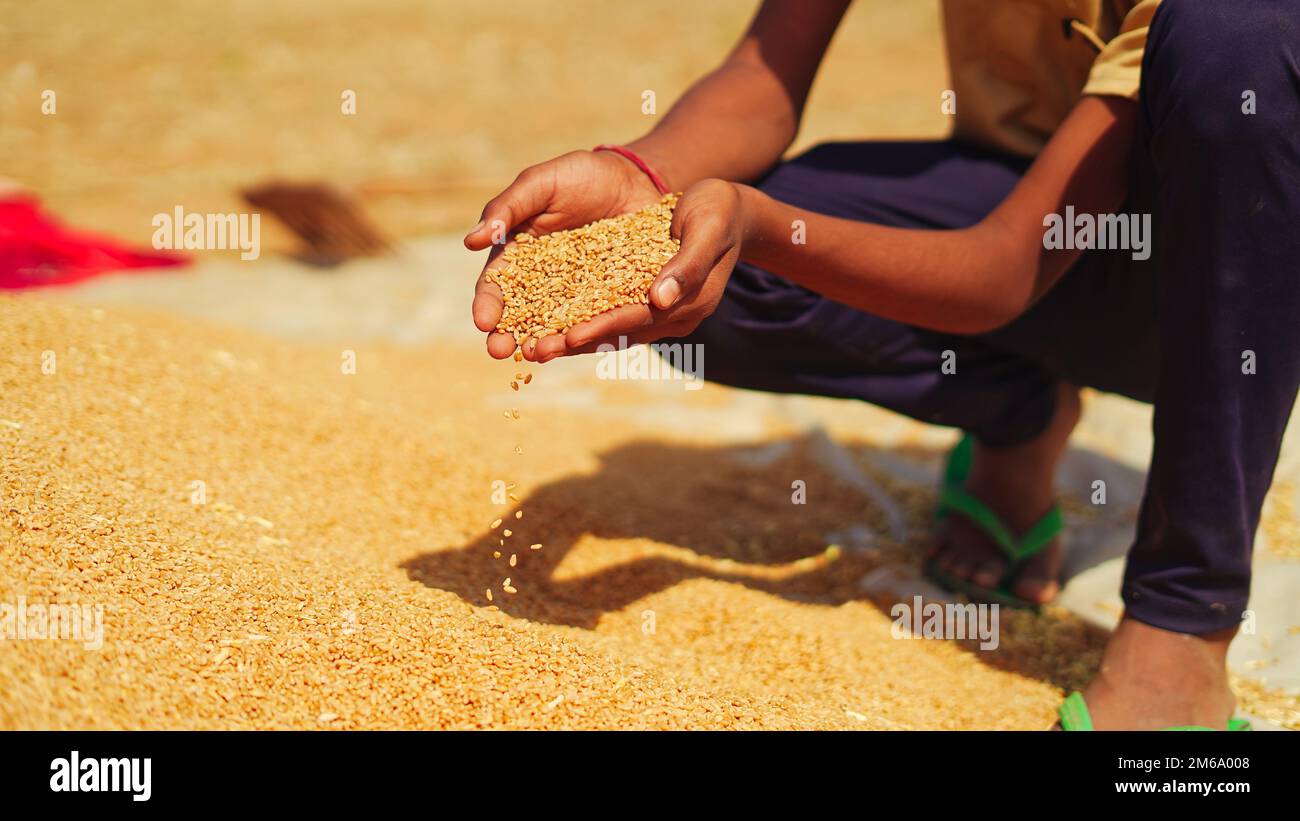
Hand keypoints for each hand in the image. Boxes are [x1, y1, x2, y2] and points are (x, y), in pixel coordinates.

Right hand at [466, 150, 665, 358]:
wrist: (635, 179)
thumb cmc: (580, 176)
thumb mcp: (540, 184)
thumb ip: (507, 209)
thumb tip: (470, 241)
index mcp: (519, 255)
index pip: (497, 285)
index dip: (487, 304)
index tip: (483, 322)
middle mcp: (544, 282)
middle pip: (521, 314)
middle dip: (507, 334)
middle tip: (498, 351)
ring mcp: (577, 294)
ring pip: (555, 324)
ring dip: (543, 342)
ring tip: (535, 356)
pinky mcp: (609, 298)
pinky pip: (596, 320)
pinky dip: (586, 335)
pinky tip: (578, 347)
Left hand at [528, 179, 749, 362]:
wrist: (730, 210)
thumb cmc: (719, 210)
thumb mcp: (709, 228)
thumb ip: (688, 265)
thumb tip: (659, 299)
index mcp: (689, 302)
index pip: (638, 318)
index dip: (603, 327)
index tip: (568, 336)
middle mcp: (672, 314)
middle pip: (618, 333)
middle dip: (576, 342)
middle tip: (534, 352)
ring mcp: (659, 311)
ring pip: (610, 329)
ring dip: (572, 338)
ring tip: (532, 347)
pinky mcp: (646, 300)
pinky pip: (609, 314)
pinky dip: (580, 320)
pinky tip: (549, 321)